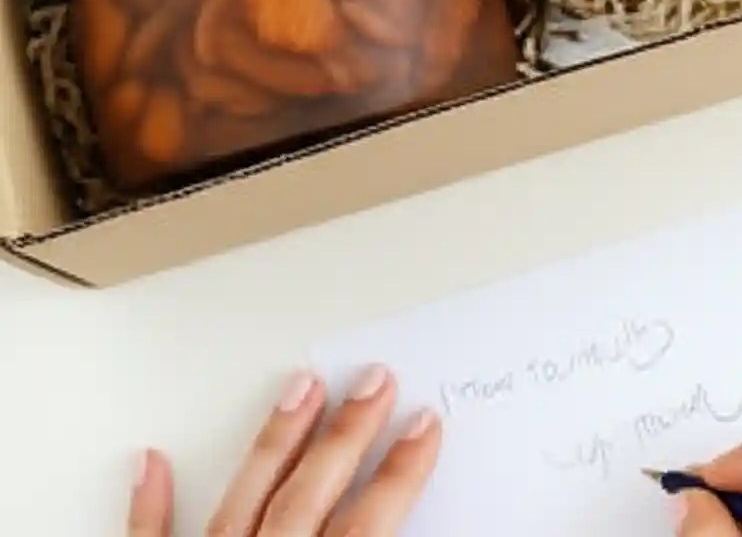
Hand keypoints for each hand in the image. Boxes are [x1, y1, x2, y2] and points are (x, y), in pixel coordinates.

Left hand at [127, 364, 441, 536]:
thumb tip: (425, 526)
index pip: (369, 521)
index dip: (402, 471)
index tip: (424, 427)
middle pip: (310, 492)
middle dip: (348, 432)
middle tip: (374, 382)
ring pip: (244, 498)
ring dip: (277, 439)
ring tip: (300, 387)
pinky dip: (153, 502)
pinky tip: (154, 461)